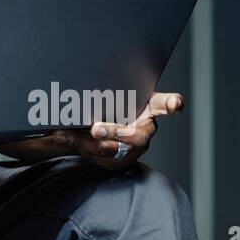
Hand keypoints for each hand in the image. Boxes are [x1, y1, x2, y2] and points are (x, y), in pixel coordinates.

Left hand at [50, 91, 184, 170]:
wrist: (93, 127)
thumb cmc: (107, 104)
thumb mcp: (106, 94)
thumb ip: (103, 91)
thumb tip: (82, 78)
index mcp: (147, 106)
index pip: (162, 104)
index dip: (171, 104)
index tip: (175, 103)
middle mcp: (144, 128)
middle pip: (137, 136)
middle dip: (115, 133)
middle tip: (95, 129)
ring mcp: (134, 148)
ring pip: (115, 150)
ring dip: (90, 143)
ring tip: (67, 133)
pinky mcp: (121, 161)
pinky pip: (101, 158)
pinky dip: (79, 147)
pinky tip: (63, 136)